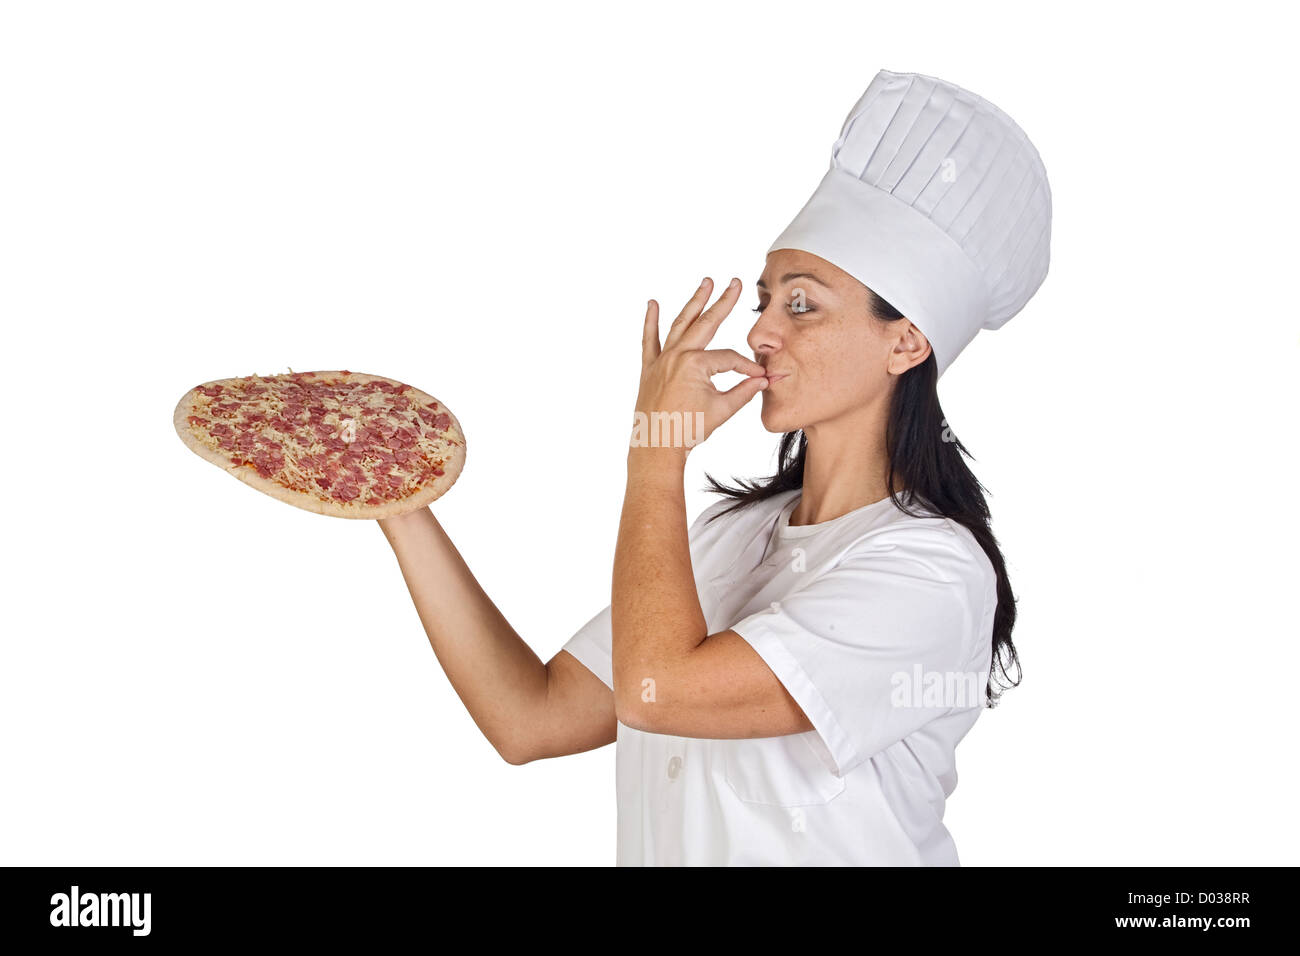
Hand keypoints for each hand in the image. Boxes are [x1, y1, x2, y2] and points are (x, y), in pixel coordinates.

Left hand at [632, 276, 767, 456]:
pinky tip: (652, 304)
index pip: (729, 358)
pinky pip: (649, 340)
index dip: (747, 368)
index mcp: (696, 364)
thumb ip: (744, 392)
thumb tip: (763, 381)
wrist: (656, 446)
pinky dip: (650, 322)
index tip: (759, 377)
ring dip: (694, 302)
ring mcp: (661, 359)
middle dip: (723, 302)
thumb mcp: (721, 410)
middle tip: (735, 283)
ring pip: (681, 324)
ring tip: (706, 283)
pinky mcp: (649, 368)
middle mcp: (678, 355)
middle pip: (707, 324)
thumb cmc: (687, 430)